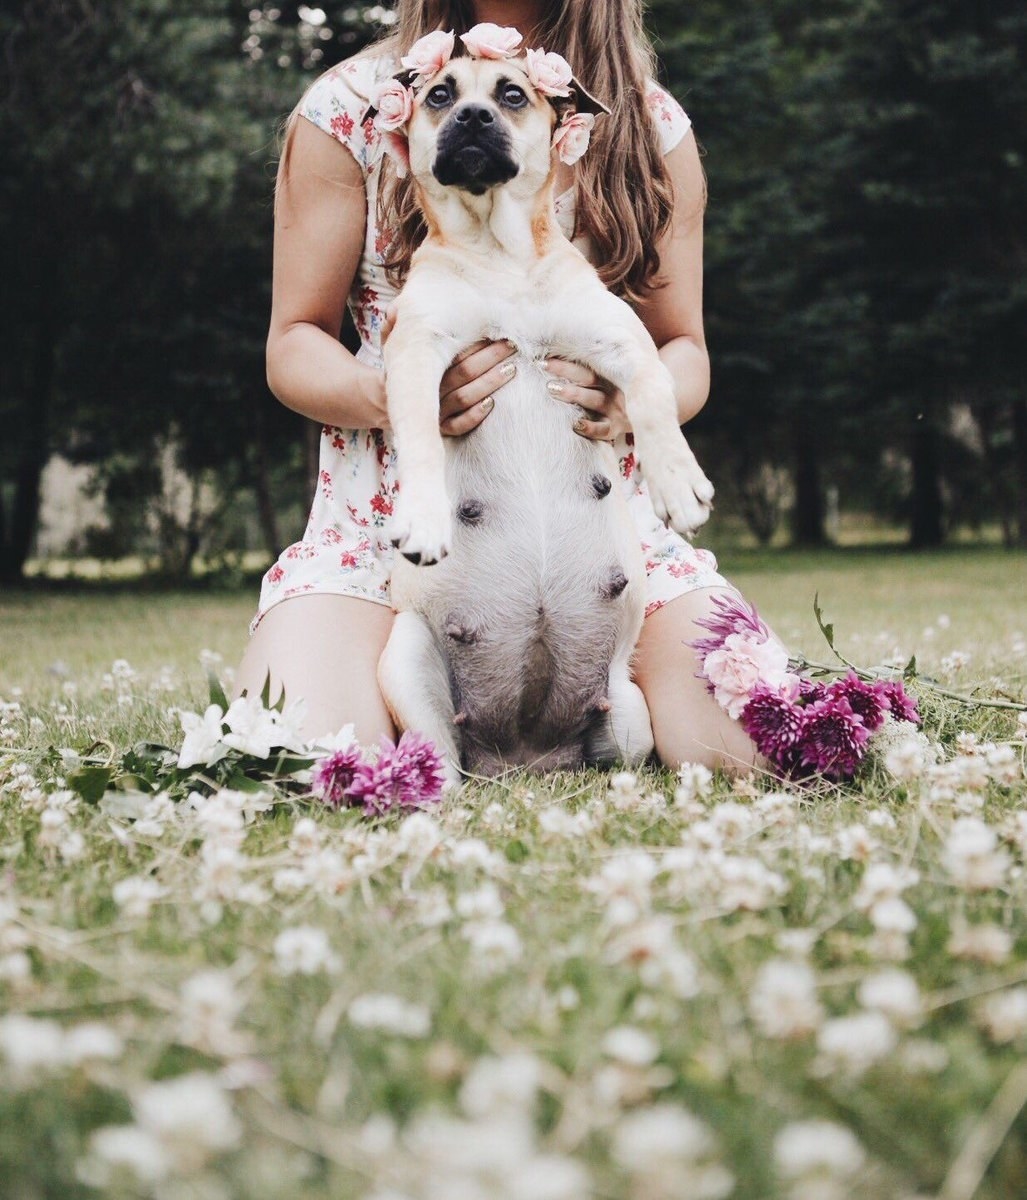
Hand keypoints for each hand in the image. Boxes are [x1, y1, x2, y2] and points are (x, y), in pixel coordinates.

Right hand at [380, 308, 515, 436]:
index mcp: (421, 365)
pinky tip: (491, 403)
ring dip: (490, 383)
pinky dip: (474, 416)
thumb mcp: (393, 344)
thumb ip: (395, 326)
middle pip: (464, 372)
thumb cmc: (402, 366)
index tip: (496, 330)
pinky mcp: (440, 427)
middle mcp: (429, 388)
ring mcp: (435, 410)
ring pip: (465, 397)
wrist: (385, 402)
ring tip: (511, 369)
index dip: (476, 342)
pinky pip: (458, 425)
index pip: (452, 353)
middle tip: (511, 345)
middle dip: (490, 358)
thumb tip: (396, 310)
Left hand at [543, 358, 630, 440]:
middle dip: (565, 370)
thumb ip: (597, 369)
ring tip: (551, 388)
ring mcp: (619, 407)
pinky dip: (590, 428)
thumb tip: (560, 351)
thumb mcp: (620, 377)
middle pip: (588, 376)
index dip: (566, 359)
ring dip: (573, 393)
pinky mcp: (620, 427)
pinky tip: (575, 425)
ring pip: (593, 399)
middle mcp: (615, 388)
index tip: (544, 355)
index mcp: (614, 373)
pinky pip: (604, 430)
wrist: (657, 409)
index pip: (588, 362)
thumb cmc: (630, 393)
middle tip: (543, 365)